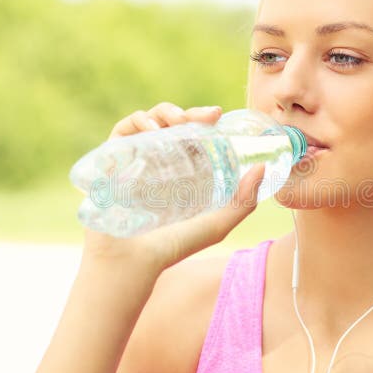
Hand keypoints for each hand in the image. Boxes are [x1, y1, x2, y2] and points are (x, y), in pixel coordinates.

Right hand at [82, 102, 265, 272]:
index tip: (218, 116)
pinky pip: (122, 130)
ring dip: (166, 112)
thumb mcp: (217, 224)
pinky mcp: (110, 159)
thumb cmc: (172, 246)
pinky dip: (138, 121)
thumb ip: (243, 202)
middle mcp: (156, 162)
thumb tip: (262, 169)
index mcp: (180, 171)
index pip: (192, 136)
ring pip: (149, 121)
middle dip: (189, 113)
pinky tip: (153, 129)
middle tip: (207, 116)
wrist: (132, 260)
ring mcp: (133, 159)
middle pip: (172, 125)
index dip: (204, 121)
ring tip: (180, 120)